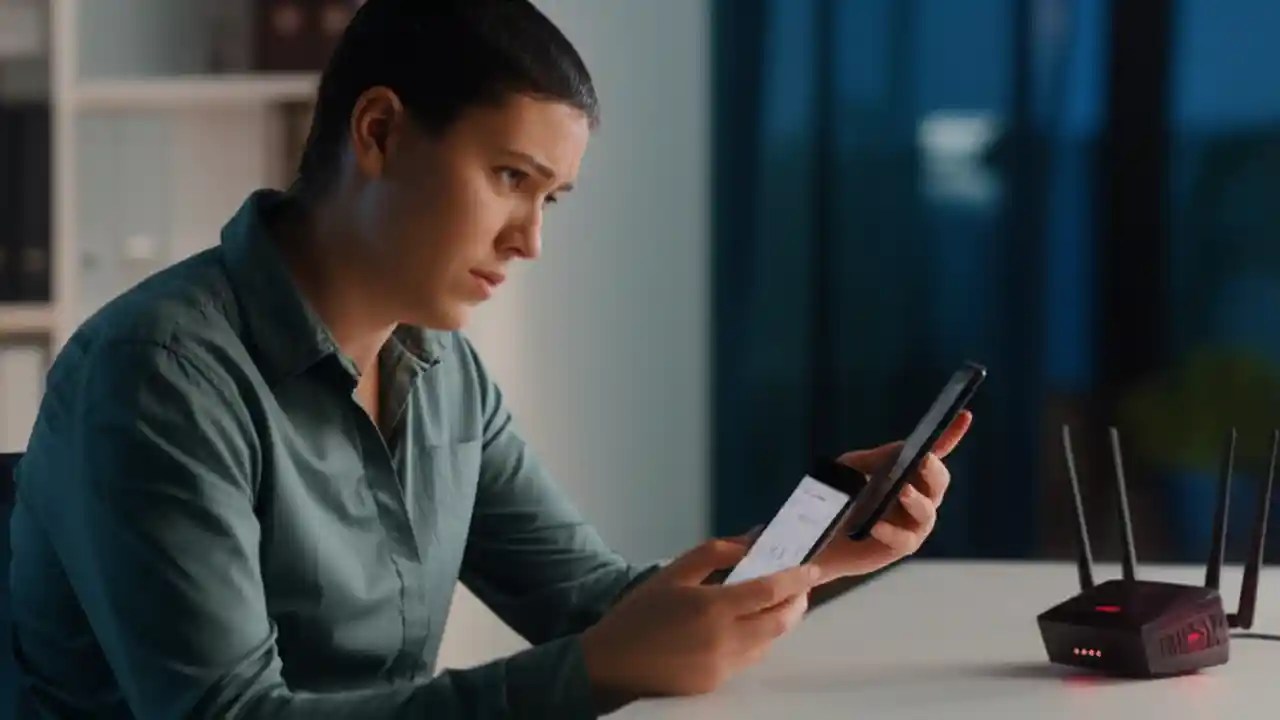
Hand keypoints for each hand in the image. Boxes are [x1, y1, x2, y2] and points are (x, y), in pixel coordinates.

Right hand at [580, 537, 821, 703]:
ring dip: (779, 622)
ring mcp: (723, 666)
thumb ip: (713, 554)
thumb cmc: (639, 614)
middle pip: (780, 621)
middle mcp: (724, 640)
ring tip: (774, 603)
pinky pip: (750, 659)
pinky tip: (745, 627)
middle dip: (797, 602)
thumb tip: (750, 542)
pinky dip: (757, 640)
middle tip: (800, 587)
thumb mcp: (672, 573)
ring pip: (769, 642)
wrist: (611, 665)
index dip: (796, 578)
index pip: (770, 591)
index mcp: (712, 607)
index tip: (811, 568)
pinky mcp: (717, 684)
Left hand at [812, 410, 972, 582]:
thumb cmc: (838, 497)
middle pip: (938, 482)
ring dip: (917, 500)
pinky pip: (903, 539)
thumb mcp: (851, 469)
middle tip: (924, 460)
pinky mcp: (900, 547)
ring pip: (927, 511)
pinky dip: (891, 531)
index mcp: (909, 473)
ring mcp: (912, 523)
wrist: (818, 537)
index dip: (951, 435)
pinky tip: (877, 526)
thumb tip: (903, 448)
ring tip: (903, 492)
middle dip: (933, 470)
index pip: (935, 453)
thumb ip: (877, 459)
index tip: (964, 415)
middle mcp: (918, 497)